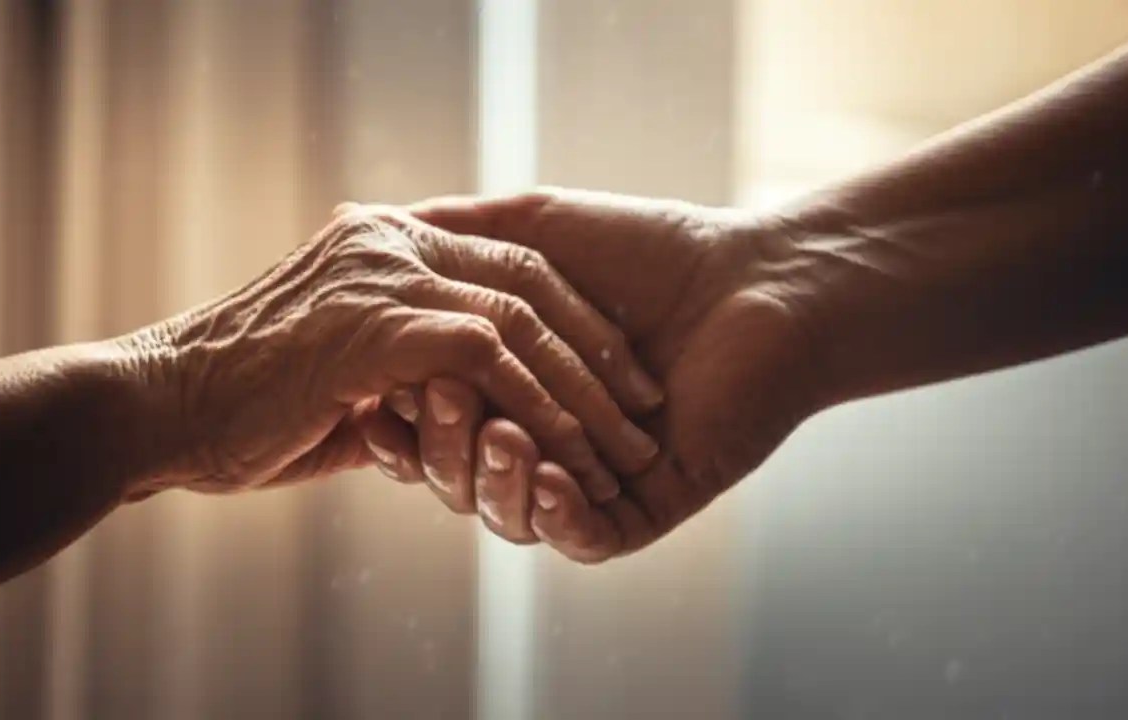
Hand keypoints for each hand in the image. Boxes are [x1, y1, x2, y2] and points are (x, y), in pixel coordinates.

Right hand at [120, 207, 661, 500]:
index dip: (572, 319)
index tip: (618, 372)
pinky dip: (533, 405)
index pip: (509, 267)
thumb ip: (400, 374)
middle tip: (645, 404)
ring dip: (581, 387)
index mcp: (388, 241)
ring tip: (628, 440)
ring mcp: (385, 279)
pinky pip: (488, 358)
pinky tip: (567, 454)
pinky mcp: (377, 326)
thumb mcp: (337, 373)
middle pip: (532, 284)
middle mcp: (394, 243)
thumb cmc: (236, 398)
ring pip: (520, 320)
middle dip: (598, 350)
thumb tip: (455, 415)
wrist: (151, 406)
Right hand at [401, 189, 827, 560]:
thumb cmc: (650, 249)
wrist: (754, 282)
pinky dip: (557, 516)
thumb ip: (459, 235)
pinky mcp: (641, 510)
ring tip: (504, 439)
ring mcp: (590, 480)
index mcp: (509, 386)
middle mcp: (543, 440)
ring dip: (495, 483)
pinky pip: (583, 539)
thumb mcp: (534, 229)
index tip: (373, 397)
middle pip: (460, 474)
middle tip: (442, 401)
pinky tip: (551, 478)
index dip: (398, 415)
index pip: (430, 419)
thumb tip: (372, 222)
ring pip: (513, 514)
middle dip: (442, 447)